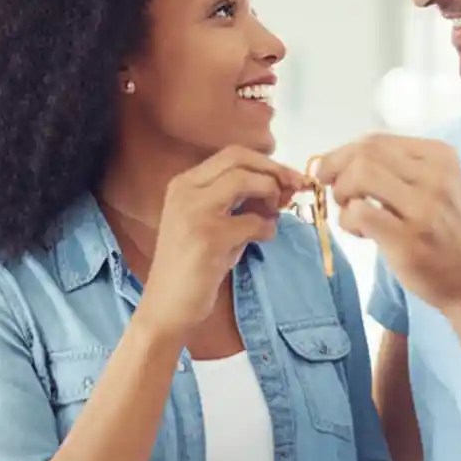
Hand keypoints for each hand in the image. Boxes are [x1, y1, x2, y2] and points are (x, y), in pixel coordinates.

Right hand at [137, 146, 305, 336]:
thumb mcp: (212, 224)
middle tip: (293, 189)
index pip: (232, 154)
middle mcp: (186, 190)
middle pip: (240, 159)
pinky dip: (267, 228)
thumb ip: (239, 202)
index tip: (288, 178)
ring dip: (270, 194)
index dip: (267, 162)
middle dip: (274, 171)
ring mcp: (195, 211)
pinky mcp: (208, 237)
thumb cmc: (193, 266)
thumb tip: (282, 187)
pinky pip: (253, 221)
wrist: (167, 307)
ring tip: (273, 216)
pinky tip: (262, 238)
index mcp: (184, 183)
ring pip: (246, 180)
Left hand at [315, 135, 460, 313]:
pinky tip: (361, 233)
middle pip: (365, 153)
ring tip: (351, 213)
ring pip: (360, 176)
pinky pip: (359, 212)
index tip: (332, 171)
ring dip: (342, 194)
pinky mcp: (408, 239)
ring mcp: (423, 207)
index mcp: (441, 157)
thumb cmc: (452, 236)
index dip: (343, 153)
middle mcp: (435, 176)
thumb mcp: (440, 188)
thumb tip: (344, 161)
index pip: (377, 140)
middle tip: (336, 194)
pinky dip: (347, 219)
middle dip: (337, 170)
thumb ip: (401, 170)